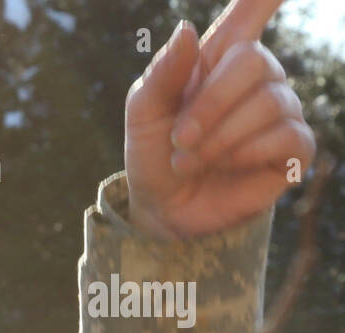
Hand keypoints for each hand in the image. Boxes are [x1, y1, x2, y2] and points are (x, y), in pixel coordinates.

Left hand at [123, 0, 315, 240]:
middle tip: (179, 139)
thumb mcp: (143, 113)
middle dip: (210, 104)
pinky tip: (227, 166)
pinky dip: (247, 153)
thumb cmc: (154, 153)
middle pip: (254, 61)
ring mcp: (280, 111)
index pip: (250, 13)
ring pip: (270, 101)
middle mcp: (257, 78)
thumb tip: (186, 30)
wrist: (163, 208)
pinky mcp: (294, 148)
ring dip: (220, 137)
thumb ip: (163, 73)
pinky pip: (289, 134)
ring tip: (190, 160)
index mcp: (218, 59)